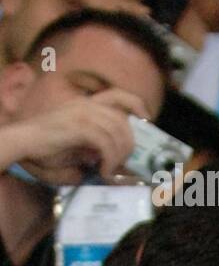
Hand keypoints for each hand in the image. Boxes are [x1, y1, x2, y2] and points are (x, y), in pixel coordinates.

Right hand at [3, 89, 148, 184]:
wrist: (23, 143)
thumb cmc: (47, 145)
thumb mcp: (79, 142)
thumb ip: (99, 143)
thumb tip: (120, 156)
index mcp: (87, 104)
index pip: (118, 95)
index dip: (137, 105)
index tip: (147, 121)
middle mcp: (87, 105)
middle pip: (123, 122)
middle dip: (129, 145)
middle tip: (123, 163)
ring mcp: (83, 114)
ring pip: (118, 133)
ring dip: (119, 156)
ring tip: (110, 170)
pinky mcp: (78, 126)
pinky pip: (106, 142)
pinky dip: (110, 159)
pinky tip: (103, 170)